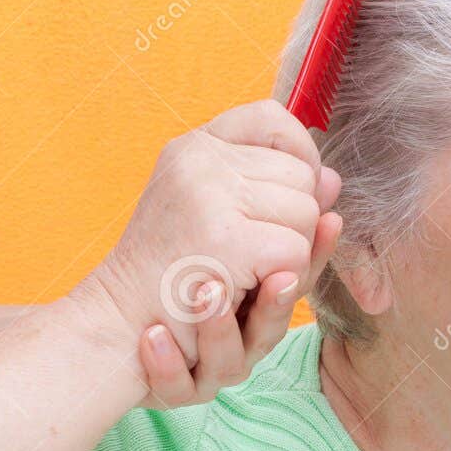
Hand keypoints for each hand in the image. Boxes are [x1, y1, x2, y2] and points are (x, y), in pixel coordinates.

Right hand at [77, 101, 341, 399]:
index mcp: (196, 147)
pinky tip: (234, 292)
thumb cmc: (175, 282)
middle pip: (303, 175)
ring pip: (307, 215)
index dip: (296, 154)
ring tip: (235, 274)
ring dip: (287, 259)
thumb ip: (278, 198)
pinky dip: (277, 289)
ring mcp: (211, 196)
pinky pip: (295, 255)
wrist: (118, 332)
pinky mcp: (225, 239)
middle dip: (294, 224)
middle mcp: (200, 159)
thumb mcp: (224, 225)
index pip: (272, 118)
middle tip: (245, 256)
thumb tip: (332, 180)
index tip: (282, 195)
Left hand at [135, 209, 341, 406]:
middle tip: (264, 271)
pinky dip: (169, 365)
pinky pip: (180, 384)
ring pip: (231, 362)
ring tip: (206, 294)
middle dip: (267, 301)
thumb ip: (281, 209)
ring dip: (218, 330)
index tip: (312, 227)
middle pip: (270, 330)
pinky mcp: (175, 388)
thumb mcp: (232, 227)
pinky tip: (154, 338)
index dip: (301, 262)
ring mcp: (210, 368)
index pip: (294, 286)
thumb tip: (327, 178)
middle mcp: (243, 341)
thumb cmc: (176, 263)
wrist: (115, 318)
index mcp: (262, 303)